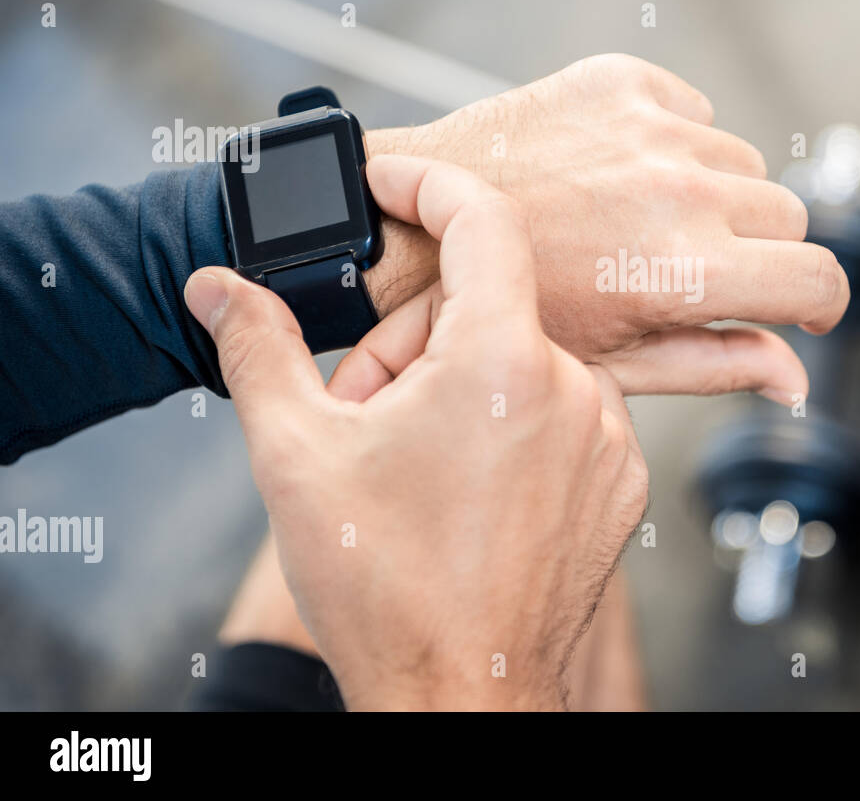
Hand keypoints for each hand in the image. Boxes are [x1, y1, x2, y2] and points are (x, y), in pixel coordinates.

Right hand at [185, 160, 648, 710]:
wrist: (456, 695)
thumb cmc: (386, 588)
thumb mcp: (296, 453)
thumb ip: (259, 347)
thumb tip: (219, 288)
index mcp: (502, 363)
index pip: (483, 218)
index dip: (428, 183)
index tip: (390, 183)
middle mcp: (576, 390)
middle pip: (484, 309)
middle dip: (412, 341)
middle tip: (362, 409)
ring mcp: (608, 439)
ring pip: (522, 363)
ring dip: (460, 387)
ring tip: (410, 459)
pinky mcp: (620, 480)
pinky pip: (564, 412)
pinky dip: (511, 426)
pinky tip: (464, 483)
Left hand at [358, 53, 848, 401]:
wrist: (413, 227)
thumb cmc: (506, 308)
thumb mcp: (613, 358)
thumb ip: (717, 364)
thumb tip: (793, 380)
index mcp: (685, 269)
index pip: (820, 278)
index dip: (824, 303)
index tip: (803, 307)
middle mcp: (680, 190)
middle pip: (788, 215)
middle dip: (758, 248)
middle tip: (689, 266)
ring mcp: (651, 128)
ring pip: (743, 163)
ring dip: (713, 193)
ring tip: (639, 219)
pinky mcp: (622, 81)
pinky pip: (694, 113)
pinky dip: (673, 142)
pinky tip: (616, 173)